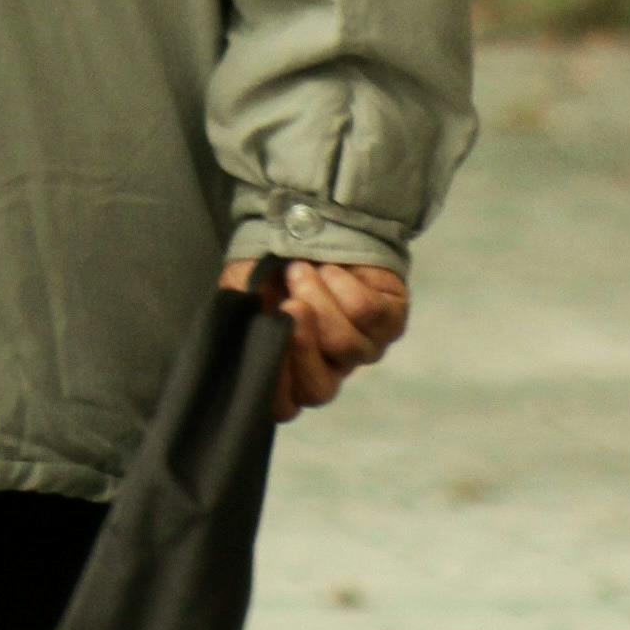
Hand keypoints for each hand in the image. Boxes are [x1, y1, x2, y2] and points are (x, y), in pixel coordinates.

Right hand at [223, 252, 409, 417]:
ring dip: (318, 299)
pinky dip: (343, 284)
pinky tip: (331, 270)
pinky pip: (368, 314)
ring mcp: (362, 349)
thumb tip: (247, 335)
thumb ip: (238, 318)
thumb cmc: (271, 265)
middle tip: (290, 304)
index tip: (264, 338)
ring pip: (346, 346)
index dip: (273, 385)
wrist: (312, 223)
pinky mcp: (391, 321)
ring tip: (300, 269)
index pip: (282, 406)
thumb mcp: (241, 289)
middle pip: (319, 391)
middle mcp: (327, 368)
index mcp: (288, 370)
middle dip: (303, 347)